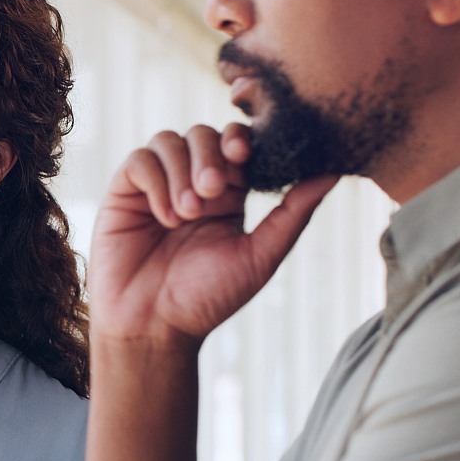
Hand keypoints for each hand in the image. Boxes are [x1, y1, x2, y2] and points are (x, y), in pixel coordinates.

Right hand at [89, 124, 336, 347]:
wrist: (153, 327)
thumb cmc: (207, 299)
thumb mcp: (260, 255)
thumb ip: (294, 212)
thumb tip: (334, 172)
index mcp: (229, 195)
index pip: (237, 143)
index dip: (241, 138)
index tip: (244, 153)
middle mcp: (192, 183)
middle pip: (203, 133)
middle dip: (211, 155)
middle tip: (213, 191)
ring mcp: (157, 185)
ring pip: (170, 140)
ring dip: (182, 171)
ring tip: (187, 214)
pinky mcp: (125, 192)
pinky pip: (140, 160)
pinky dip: (156, 181)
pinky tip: (164, 217)